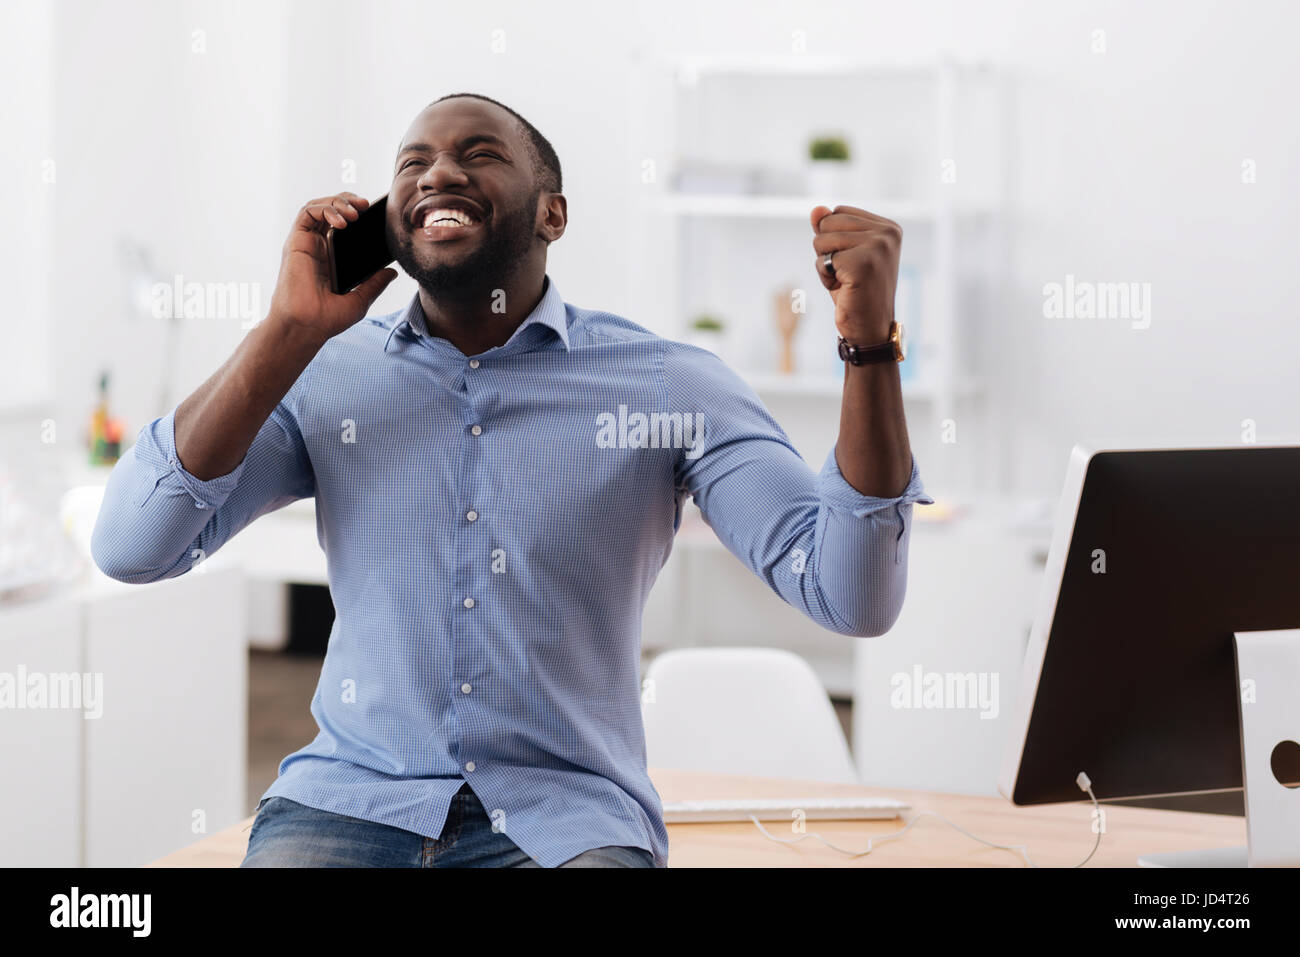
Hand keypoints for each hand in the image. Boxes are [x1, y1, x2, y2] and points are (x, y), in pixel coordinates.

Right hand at [267, 192, 397, 341]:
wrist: (307, 327)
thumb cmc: (326, 319)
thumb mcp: (360, 300)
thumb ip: (375, 284)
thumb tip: (393, 272)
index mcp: (332, 258)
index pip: (344, 225)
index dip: (357, 214)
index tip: (375, 215)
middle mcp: (318, 247)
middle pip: (331, 210)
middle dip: (348, 201)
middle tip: (365, 205)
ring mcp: (307, 243)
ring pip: (319, 207)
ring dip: (338, 202)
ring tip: (356, 212)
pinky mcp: (296, 242)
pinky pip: (307, 213)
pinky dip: (325, 209)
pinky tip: (342, 221)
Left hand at [811, 205, 901, 343]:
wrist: (870, 328)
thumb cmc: (855, 291)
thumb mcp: (841, 255)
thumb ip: (830, 229)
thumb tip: (816, 209)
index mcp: (888, 228)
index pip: (838, 212)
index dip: (834, 239)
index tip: (852, 262)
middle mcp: (887, 233)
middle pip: (828, 222)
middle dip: (826, 250)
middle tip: (847, 274)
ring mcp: (878, 247)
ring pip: (822, 239)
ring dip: (825, 264)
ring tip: (846, 281)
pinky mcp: (863, 263)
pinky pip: (823, 260)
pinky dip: (825, 278)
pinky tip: (844, 289)